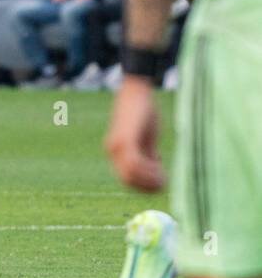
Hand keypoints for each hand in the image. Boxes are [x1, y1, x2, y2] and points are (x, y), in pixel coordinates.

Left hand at [106, 76, 163, 190]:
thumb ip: (148, 152)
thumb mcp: (146, 136)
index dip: (143, 186)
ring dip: (150, 179)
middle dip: (147, 186)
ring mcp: (117, 145)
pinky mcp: (125, 139)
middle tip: (164, 184)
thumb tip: (156, 168)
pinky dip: (149, 169)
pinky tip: (161, 167)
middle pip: (128, 180)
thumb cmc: (143, 112)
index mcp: (116, 151)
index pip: (126, 178)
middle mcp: (113, 150)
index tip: (160, 185)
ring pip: (131, 174)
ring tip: (164, 177)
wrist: (136, 91)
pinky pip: (134, 163)